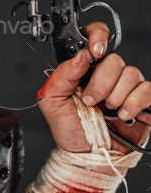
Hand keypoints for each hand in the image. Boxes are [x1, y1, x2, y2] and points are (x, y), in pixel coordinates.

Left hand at [37, 21, 150, 169]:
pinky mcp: (143, 101)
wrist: (87, 156)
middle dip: (101, 83)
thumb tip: (80, 55)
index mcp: (85, 69)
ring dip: (116, 96)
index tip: (95, 51)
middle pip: (114, 59)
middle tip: (90, 100)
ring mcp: (126, 87)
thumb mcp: (52, 102)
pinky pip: (147, 90)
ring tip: (106, 111)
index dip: (98, 37)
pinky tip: (123, 114)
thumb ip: (62, 75)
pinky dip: (134, 103)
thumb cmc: (70, 130)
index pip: (95, 37)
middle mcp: (107, 74)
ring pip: (131, 74)